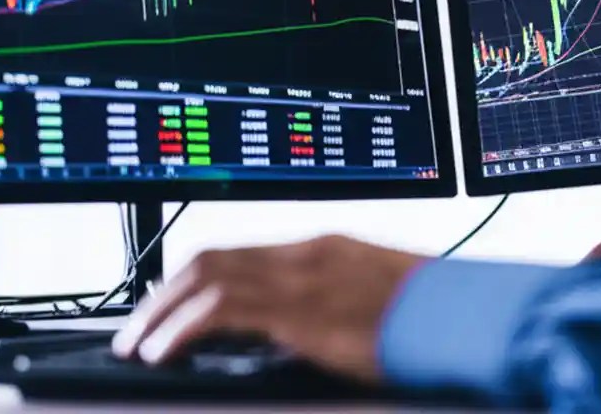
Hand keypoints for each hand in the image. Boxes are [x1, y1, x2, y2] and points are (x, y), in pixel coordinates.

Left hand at [111, 235, 424, 382]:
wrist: (463, 316)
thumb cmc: (433, 316)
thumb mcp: (379, 301)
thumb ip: (338, 304)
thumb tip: (310, 329)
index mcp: (323, 249)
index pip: (240, 251)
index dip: (195, 277)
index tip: (170, 302)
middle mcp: (303, 255)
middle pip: (211, 257)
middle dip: (165, 292)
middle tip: (139, 324)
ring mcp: (299, 278)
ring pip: (203, 277)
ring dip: (160, 312)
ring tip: (137, 343)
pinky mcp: (297, 311)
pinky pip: (218, 311)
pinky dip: (181, 329)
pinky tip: (163, 352)